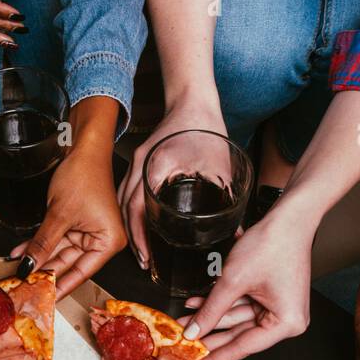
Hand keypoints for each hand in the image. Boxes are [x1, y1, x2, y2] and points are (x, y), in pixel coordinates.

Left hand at [9, 139, 125, 294]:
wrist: (83, 146)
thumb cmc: (85, 174)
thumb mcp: (59, 215)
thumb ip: (43, 244)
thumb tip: (29, 267)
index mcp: (108, 242)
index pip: (81, 273)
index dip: (60, 286)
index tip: (44, 300)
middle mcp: (101, 239)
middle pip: (69, 263)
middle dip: (44, 271)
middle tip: (24, 285)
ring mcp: (88, 231)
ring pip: (58, 252)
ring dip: (37, 257)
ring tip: (17, 268)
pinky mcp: (75, 222)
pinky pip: (55, 238)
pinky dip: (38, 243)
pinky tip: (21, 252)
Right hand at [118, 99, 226, 267]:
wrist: (193, 99)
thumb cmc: (207, 126)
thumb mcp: (220, 164)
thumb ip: (228, 198)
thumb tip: (237, 231)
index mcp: (156, 165)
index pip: (136, 207)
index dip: (138, 235)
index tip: (145, 255)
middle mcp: (140, 164)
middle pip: (124, 208)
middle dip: (132, 238)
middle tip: (144, 261)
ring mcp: (137, 162)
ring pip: (122, 201)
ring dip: (129, 226)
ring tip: (141, 249)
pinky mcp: (140, 161)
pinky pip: (127, 191)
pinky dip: (131, 211)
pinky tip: (141, 224)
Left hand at [178, 198, 318, 359]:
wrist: (288, 216)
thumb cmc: (272, 244)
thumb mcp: (233, 281)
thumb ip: (211, 310)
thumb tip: (192, 333)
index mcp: (286, 324)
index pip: (242, 348)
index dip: (215, 359)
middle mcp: (285, 320)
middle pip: (239, 335)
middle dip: (208, 335)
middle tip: (182, 345)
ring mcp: (278, 308)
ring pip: (236, 319)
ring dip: (210, 316)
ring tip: (183, 320)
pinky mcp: (270, 296)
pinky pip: (240, 305)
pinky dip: (220, 303)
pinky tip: (196, 304)